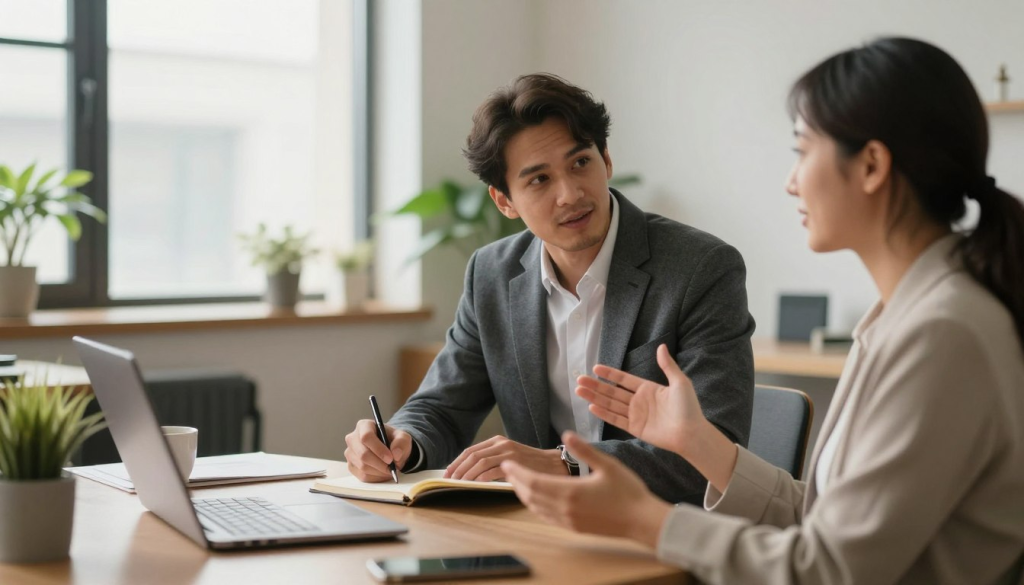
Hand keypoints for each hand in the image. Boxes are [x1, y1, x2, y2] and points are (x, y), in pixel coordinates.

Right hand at [344, 420, 412, 481]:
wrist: (390, 450)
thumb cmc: (394, 441)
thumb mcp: (403, 437)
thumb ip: (401, 442)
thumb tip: (395, 454)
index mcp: (364, 426)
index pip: (366, 437)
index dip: (378, 449)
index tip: (390, 458)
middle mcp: (352, 438)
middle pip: (363, 454)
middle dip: (380, 464)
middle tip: (392, 468)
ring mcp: (350, 453)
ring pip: (362, 467)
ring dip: (379, 472)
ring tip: (390, 470)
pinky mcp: (351, 466)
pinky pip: (362, 476)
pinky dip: (375, 477)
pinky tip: (383, 473)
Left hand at [445, 435, 564, 481]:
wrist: (554, 465)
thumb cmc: (530, 465)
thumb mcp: (509, 456)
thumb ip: (492, 460)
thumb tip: (469, 474)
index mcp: (497, 441)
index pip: (470, 451)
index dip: (456, 462)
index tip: (447, 474)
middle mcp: (501, 444)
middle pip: (471, 455)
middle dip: (457, 469)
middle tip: (448, 481)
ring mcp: (507, 452)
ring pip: (479, 462)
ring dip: (465, 475)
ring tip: (458, 484)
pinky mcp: (514, 463)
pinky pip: (491, 471)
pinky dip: (479, 479)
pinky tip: (473, 486)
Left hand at [501, 431, 670, 548]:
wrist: (642, 521)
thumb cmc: (628, 491)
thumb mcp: (608, 464)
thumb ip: (584, 450)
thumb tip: (566, 435)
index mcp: (570, 492)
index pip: (533, 482)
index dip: (517, 473)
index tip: (506, 464)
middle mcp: (565, 509)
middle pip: (530, 496)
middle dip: (516, 483)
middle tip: (508, 471)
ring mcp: (569, 521)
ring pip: (536, 509)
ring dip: (525, 495)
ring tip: (519, 482)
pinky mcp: (574, 528)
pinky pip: (547, 518)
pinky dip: (536, 507)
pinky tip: (538, 499)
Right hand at [576, 344, 704, 456]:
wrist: (691, 433)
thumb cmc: (689, 408)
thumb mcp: (680, 382)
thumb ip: (667, 365)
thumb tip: (660, 346)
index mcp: (648, 389)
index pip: (623, 379)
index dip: (609, 374)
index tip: (595, 368)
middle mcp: (639, 401)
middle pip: (612, 391)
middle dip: (595, 386)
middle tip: (579, 379)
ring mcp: (636, 415)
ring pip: (610, 404)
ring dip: (595, 397)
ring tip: (579, 391)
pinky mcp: (635, 428)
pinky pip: (616, 419)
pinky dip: (604, 413)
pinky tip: (592, 406)